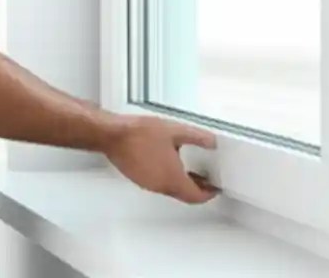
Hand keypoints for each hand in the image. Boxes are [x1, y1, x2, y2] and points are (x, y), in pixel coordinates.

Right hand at [102, 115, 220, 203]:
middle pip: (184, 195)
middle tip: (208, 180)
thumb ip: (198, 137)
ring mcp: (148, 184)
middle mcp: (160, 186)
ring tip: (194, 172)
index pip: (194, 196)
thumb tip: (212, 142)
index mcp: (172, 178)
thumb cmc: (140, 134)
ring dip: (184, 185)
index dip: (208, 195)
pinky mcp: (139, 178)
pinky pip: (159, 185)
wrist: (112, 135)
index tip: (216, 189)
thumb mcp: (176, 131)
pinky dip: (170, 180)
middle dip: (198, 190)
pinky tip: (172, 165)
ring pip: (171, 191)